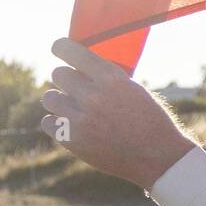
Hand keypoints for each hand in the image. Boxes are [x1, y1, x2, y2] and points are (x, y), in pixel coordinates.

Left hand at [41, 38, 196, 190]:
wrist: (158, 157)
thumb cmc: (150, 120)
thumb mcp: (134, 89)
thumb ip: (106, 77)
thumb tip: (79, 68)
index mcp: (111, 77)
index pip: (69, 50)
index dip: (60, 48)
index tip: (58, 49)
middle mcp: (93, 95)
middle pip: (58, 74)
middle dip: (66, 79)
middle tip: (76, 88)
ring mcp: (81, 119)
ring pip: (49, 98)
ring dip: (59, 101)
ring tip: (73, 108)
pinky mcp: (72, 140)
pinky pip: (47, 123)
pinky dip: (56, 123)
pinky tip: (69, 124)